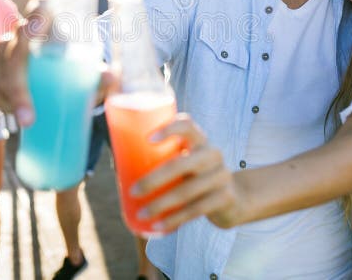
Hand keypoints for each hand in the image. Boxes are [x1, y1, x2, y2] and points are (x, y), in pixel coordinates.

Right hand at [0, 0, 112, 127]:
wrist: (53, 73)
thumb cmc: (73, 68)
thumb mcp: (86, 73)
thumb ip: (97, 75)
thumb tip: (110, 77)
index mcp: (48, 23)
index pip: (40, 8)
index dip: (36, 14)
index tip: (37, 27)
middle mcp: (22, 31)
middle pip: (15, 49)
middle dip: (17, 85)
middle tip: (29, 116)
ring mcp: (4, 46)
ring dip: (7, 97)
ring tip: (26, 121)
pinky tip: (8, 111)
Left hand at [130, 114, 239, 231]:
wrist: (234, 198)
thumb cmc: (196, 175)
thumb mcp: (186, 160)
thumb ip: (163, 158)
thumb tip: (117, 161)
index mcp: (200, 140)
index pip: (187, 125)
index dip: (169, 128)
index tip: (147, 140)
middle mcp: (212, 154)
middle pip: (181, 164)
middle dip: (153, 179)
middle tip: (132, 191)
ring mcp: (221, 176)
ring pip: (186, 191)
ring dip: (160, 205)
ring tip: (142, 213)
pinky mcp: (225, 198)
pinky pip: (196, 210)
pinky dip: (175, 219)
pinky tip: (160, 226)